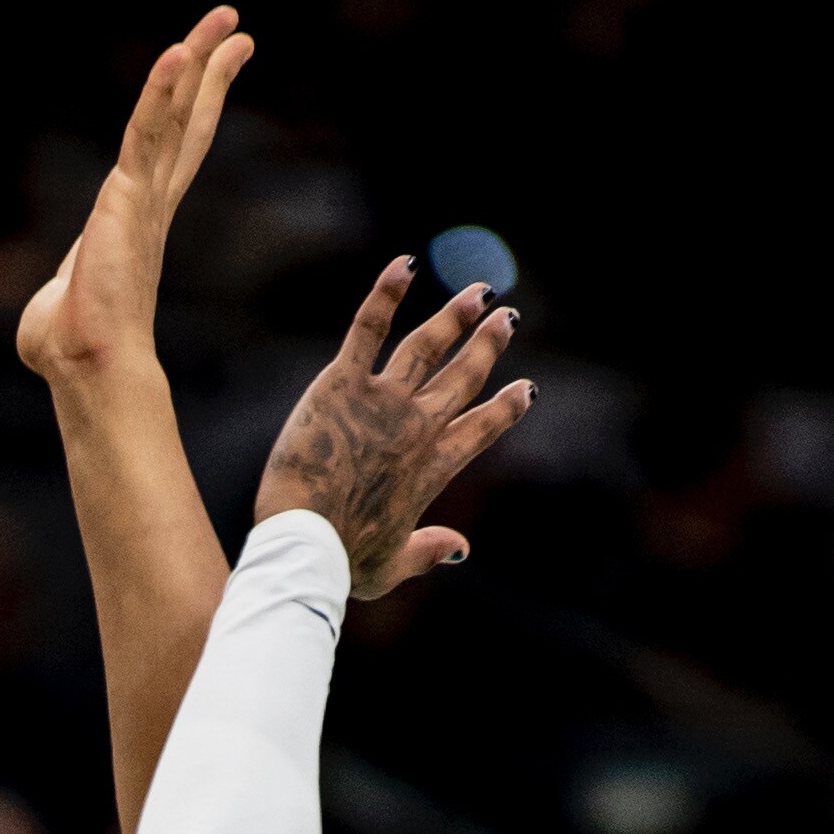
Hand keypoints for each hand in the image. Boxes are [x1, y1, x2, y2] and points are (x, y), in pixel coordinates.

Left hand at [16, 8, 253, 386]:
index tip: (212, 70)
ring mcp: (144, 197)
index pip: (175, 150)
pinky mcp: (128, 196)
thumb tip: (51, 311)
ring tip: (227, 18)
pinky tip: (178, 52)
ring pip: (177, 114)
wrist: (83, 364)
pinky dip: (161, 91)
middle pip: (189, 120)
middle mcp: (151, 202)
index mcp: (140, 218)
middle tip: (238, 29)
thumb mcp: (61, 303)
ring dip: (200, 60)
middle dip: (213, 70)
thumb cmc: (68, 346)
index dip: (195, 106)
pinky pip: (145, 131)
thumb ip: (62, 290)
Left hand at [255, 261, 531, 595]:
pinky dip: (386, 294)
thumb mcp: (391, 568)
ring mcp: (384, 400)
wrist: (307, 543)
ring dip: (455, 316)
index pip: (481, 429)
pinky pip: (368, 328)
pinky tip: (403, 265)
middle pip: (464, 376)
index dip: (506, 409)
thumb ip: (428, 552)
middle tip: (506, 318)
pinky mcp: (342, 383)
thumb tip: (460, 549)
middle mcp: (418, 426)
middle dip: (488, 345)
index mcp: (433, 467)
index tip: (526, 389)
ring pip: (428, 345)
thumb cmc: (343, 563)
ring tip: (477, 292)